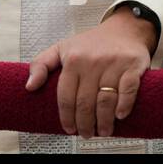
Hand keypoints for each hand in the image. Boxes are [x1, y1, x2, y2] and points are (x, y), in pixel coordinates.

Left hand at [23, 9, 155, 138]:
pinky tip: (119, 116)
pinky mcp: (133, 66)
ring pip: (106, 100)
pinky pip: (128, 90)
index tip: (69, 129)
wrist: (124, 29)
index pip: (65, 95)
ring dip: (104, 121)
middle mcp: (92, 62)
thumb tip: (29, 87)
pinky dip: (124, 105)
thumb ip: (41, 65)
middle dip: (85, 124)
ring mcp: (113, 64)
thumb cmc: (91, 43)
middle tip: (86, 134)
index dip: (66, 116)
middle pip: (86, 102)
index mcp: (73, 60)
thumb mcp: (61, 48)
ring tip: (102, 131)